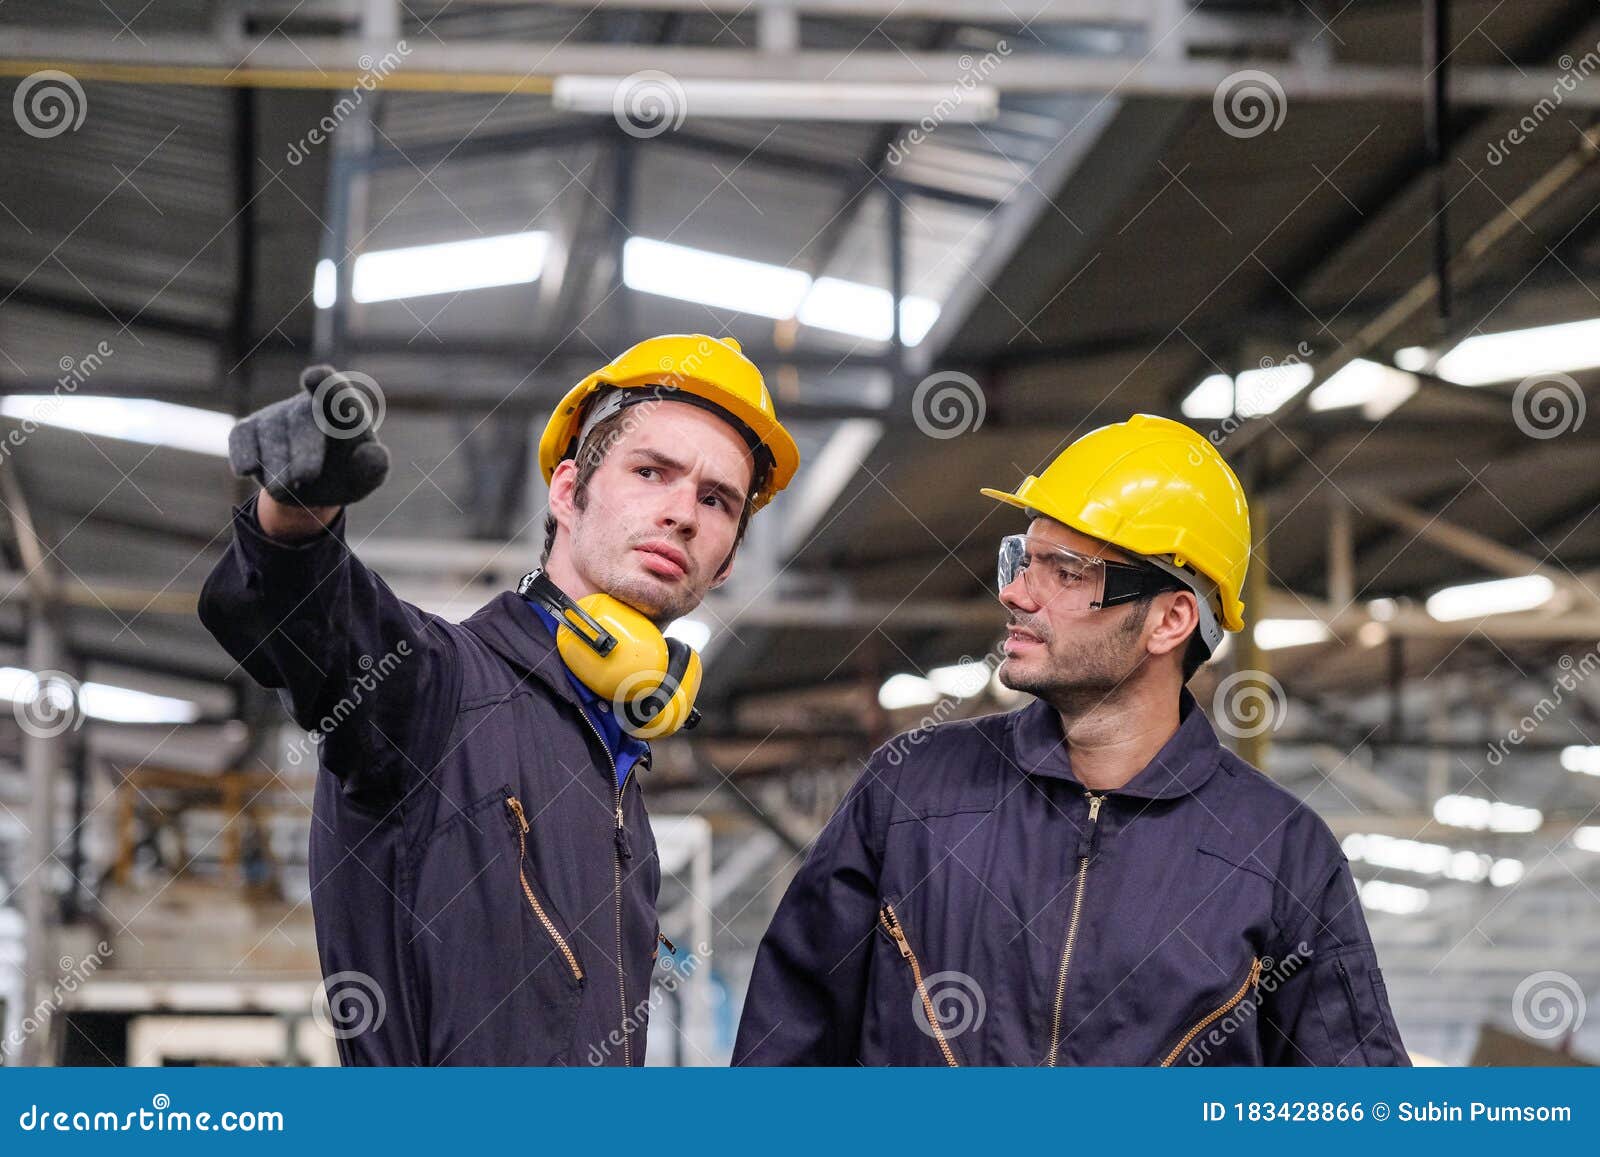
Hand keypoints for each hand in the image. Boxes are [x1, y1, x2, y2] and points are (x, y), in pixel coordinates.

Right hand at [228, 365, 390, 508]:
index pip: (333, 387)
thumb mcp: (365, 478)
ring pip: (270, 434)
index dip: (323, 382)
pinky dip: (244, 454)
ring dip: (277, 466)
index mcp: (341, 409)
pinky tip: (246, 470)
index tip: (313, 378)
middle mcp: (305, 405)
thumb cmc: (346, 474)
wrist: (312, 489)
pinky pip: (241, 437)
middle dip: (302, 451)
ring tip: (288, 488)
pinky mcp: (248, 429)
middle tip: (306, 478)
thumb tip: (375, 453)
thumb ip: (373, 468)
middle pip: (300, 420)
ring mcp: (275, 415)